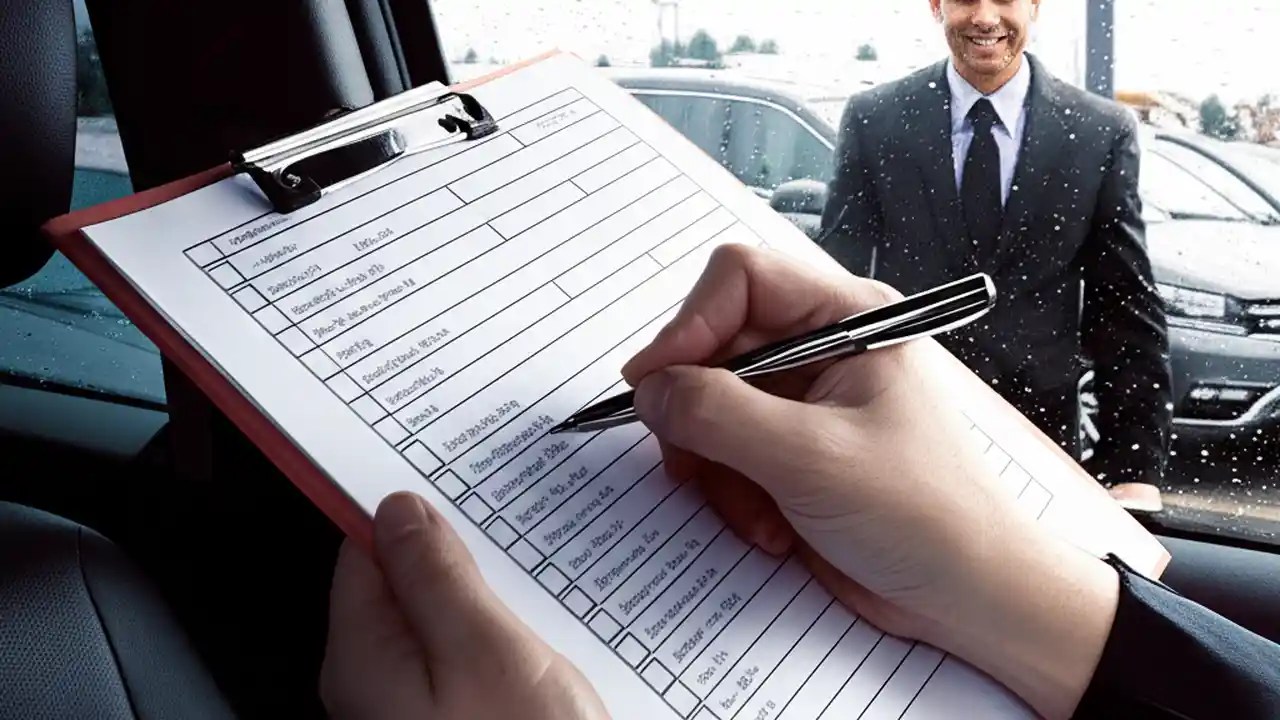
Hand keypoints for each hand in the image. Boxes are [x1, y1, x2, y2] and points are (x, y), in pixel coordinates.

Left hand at [320, 492, 607, 719]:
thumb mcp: (487, 652)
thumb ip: (437, 576)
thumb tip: (399, 510)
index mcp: (364, 658)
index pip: (361, 552)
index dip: (402, 508)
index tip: (446, 473)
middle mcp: (376, 686)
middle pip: (402, 584)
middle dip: (457, 553)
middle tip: (515, 531)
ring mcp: (416, 710)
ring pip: (442, 620)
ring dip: (487, 595)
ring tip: (540, 581)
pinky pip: (464, 659)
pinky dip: (501, 635)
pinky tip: (542, 631)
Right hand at [621, 244, 1118, 719]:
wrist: (965, 594)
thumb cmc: (926, 515)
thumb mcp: (810, 457)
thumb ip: (718, 414)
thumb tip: (651, 390)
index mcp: (847, 318)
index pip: (740, 280)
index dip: (689, 325)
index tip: (655, 382)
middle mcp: (822, 348)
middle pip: (713, 347)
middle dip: (700, 414)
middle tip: (694, 459)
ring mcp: (803, 402)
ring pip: (707, 406)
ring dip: (716, 468)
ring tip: (757, 511)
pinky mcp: (788, 451)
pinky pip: (722, 453)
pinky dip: (732, 493)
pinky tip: (773, 527)